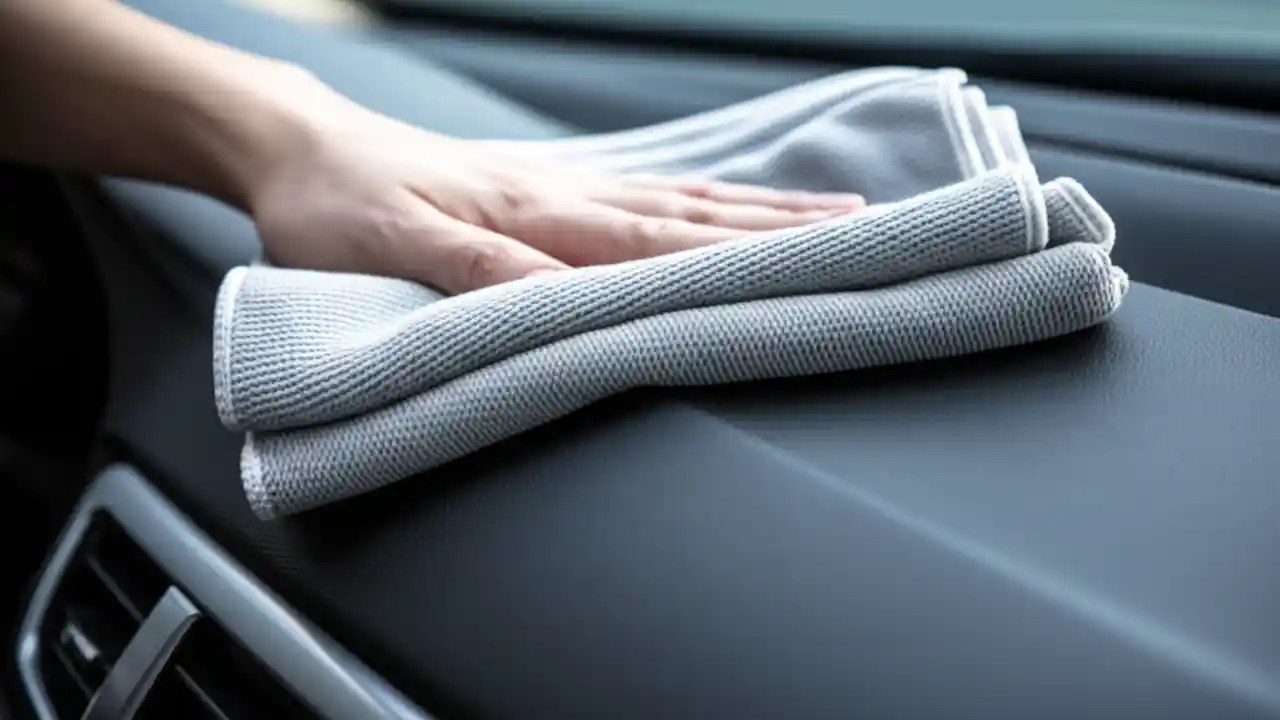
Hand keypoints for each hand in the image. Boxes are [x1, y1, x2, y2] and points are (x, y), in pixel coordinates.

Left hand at [247, 87, 863, 293]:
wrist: (295, 146)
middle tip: (863, 229)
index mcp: (533, 217)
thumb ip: (480, 276)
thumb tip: (567, 302)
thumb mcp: (390, 250)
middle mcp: (562, 196)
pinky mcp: (543, 187)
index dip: (737, 258)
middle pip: (691, 214)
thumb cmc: (332, 209)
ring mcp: (558, 186)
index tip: (817, 261)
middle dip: (780, 227)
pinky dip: (702, 200)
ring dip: (757, 209)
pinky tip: (726, 203)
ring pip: (678, 199)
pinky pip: (642, 192)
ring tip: (830, 208)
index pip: (655, 243)